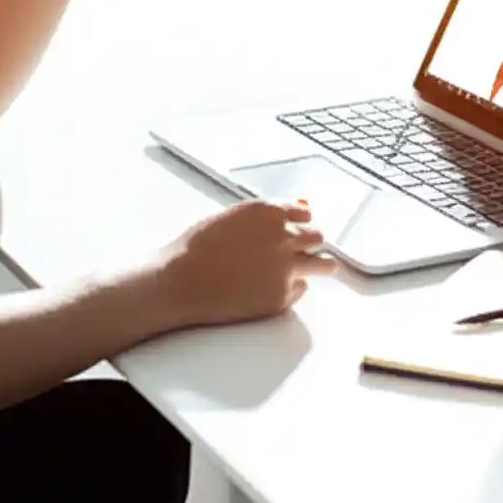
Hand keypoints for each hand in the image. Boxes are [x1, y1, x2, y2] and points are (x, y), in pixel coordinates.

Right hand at [155, 199, 336, 327]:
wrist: (178, 282)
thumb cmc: (197, 247)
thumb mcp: (232, 219)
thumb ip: (269, 215)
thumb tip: (305, 205)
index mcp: (268, 211)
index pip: (304, 213)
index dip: (297, 223)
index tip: (290, 232)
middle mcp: (282, 236)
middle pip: (317, 236)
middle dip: (308, 244)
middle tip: (296, 253)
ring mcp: (285, 268)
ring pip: (325, 264)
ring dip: (316, 265)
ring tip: (300, 271)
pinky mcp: (281, 296)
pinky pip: (300, 289)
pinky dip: (289, 289)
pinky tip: (266, 288)